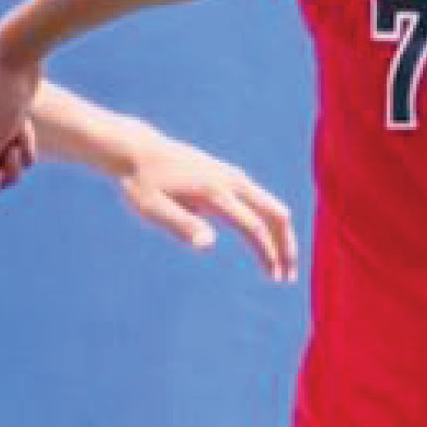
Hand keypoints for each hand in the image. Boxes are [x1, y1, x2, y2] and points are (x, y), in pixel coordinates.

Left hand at [109, 128, 297, 279]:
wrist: (138, 150)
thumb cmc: (142, 183)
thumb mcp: (152, 208)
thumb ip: (181, 225)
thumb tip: (209, 245)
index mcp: (215, 192)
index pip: (253, 226)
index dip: (268, 253)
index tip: (274, 277)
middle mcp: (231, 180)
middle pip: (275, 213)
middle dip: (286, 246)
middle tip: (288, 277)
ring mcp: (232, 176)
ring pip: (271, 207)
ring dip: (281, 237)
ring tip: (279, 266)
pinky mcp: (229, 176)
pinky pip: (260, 202)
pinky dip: (269, 224)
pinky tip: (264, 243)